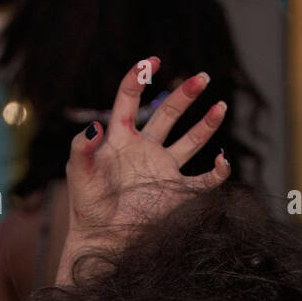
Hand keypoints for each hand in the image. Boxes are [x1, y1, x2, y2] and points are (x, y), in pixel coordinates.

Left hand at [63, 57, 229, 238]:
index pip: (129, 98)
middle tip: (202, 78)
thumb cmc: (86, 206)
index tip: (153, 61)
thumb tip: (94, 126)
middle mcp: (145, 149)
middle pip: (168, 113)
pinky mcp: (177, 192)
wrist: (101, 239)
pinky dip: (218, 172)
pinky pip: (204, 180)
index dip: (139, 77)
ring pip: (191, 140)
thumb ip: (82, 148)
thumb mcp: (78, 174)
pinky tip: (223, 161)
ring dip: (206, 124)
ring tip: (220, 107)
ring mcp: (163, 169)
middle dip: (185, 95)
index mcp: (120, 138)